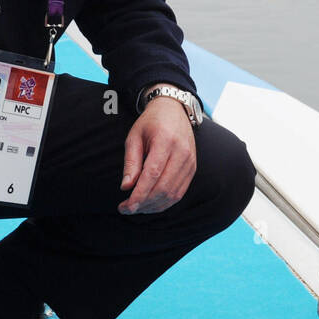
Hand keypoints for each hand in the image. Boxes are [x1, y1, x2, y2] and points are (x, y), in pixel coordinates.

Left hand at [119, 95, 195, 214]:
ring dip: (154, 206)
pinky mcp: (192, 168)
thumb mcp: (134, 137)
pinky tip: (151, 204)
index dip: (139, 194)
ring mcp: (190, 161)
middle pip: (163, 187)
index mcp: (165, 140)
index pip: (153, 174)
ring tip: (137, 207)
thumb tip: (126, 187)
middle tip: (127, 208)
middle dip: (144, 203)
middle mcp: (182, 152)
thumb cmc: (150, 123)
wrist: (174, 110)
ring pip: (173, 193)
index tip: (126, 206)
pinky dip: (165, 202)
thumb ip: (131, 162)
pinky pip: (180, 191)